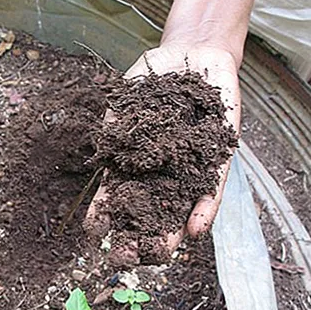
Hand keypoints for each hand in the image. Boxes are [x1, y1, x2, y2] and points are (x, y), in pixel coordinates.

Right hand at [85, 42, 240, 259]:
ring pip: (180, 205)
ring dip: (169, 232)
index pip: (118, 192)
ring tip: (158, 255)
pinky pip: (212, 185)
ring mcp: (190, 164)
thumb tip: (106, 157)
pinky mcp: (217, 155)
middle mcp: (162, 168)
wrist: (193, 51)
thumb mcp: (128, 99)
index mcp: (136, 159)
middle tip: (124, 258)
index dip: (105, 212)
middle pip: (148, 209)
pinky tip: (195, 229)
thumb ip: (117, 127)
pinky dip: (205, 207)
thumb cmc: (155, 75)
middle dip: (136, 234)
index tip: (93, 230)